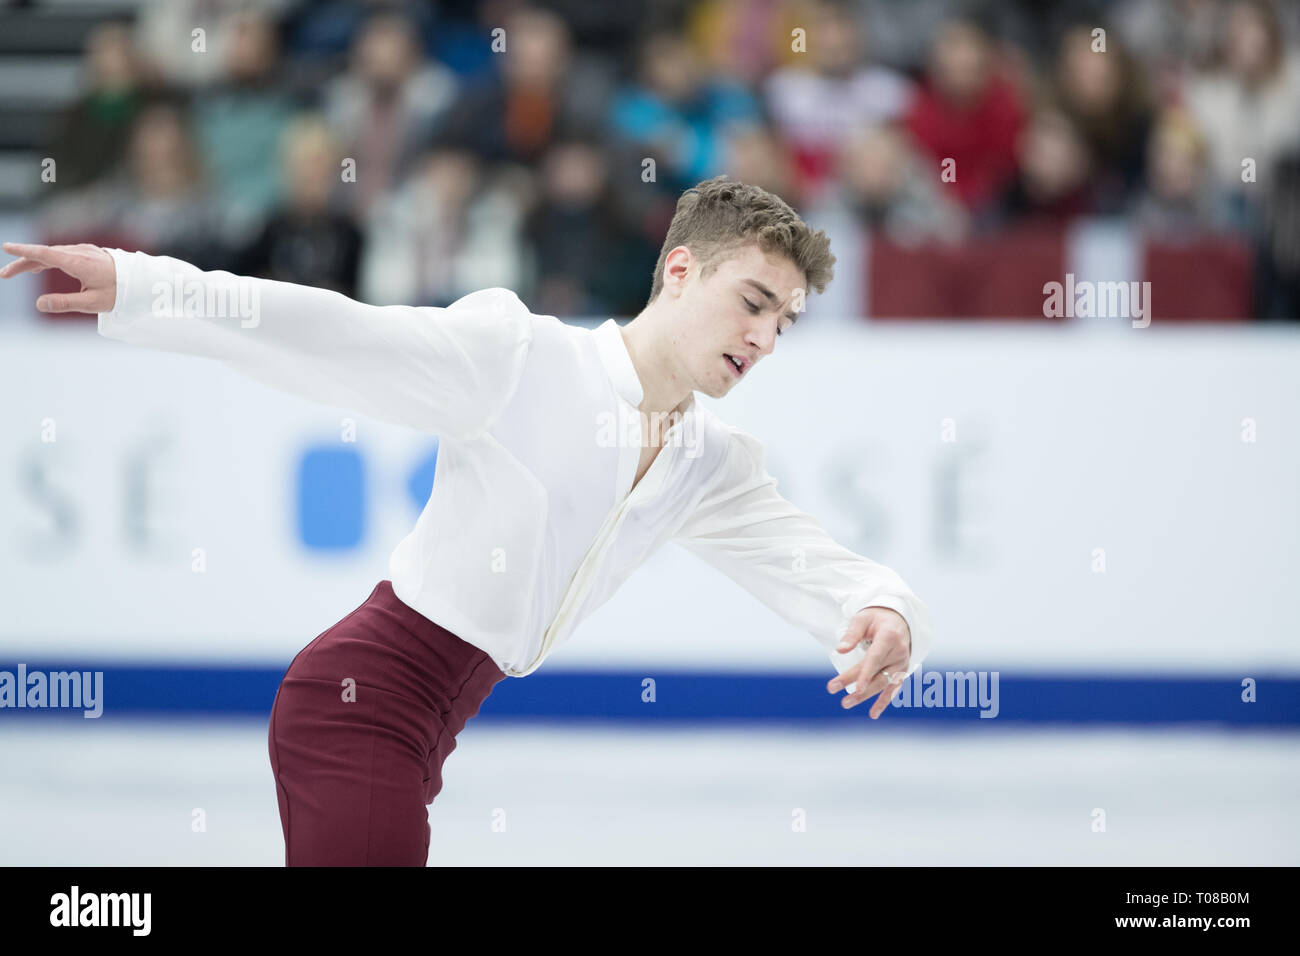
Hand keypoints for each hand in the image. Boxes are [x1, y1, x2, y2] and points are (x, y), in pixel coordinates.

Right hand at [0, 242, 115, 313]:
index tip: (6, 247)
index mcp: (78, 262)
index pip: (44, 254)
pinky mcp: (89, 252)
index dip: (23, 251)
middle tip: (4, 275)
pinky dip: (47, 259)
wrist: (142, 280)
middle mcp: (79, 252)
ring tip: (17, 271)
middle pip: (44, 254)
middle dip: (22, 263)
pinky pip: (62, 253)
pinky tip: (40, 266)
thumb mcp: (93, 303)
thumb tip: (39, 304)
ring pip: (52, 253)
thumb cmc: (120, 292)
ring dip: (34, 261)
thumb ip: (66, 303)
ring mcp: (85, 250)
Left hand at [826, 606, 910, 718]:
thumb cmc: (877, 618)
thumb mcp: (863, 618)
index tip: (855, 686)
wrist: (899, 620)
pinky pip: (892, 688)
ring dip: (865, 695)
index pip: (876, 658)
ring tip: (846, 703)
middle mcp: (899, 652)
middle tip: (831, 688)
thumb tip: (839, 650)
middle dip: (855, 683)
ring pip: (883, 683)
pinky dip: (883, 701)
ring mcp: (902, 664)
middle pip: (876, 672)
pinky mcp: (901, 672)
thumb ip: (852, 634)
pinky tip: (873, 714)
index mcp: (890, 637)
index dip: (865, 673)